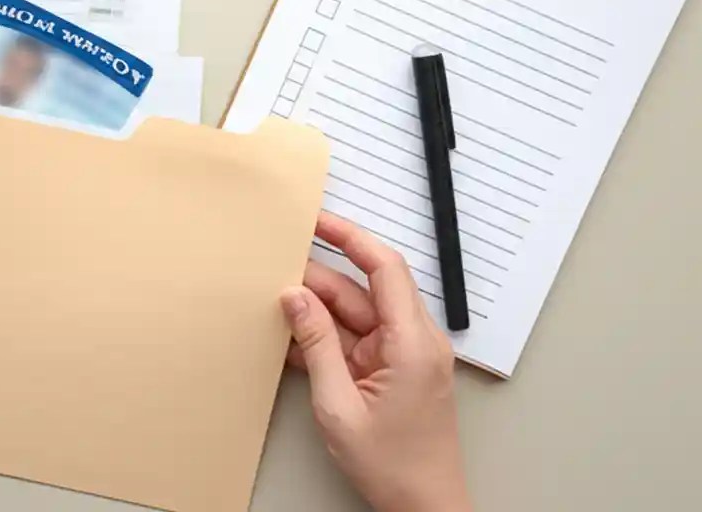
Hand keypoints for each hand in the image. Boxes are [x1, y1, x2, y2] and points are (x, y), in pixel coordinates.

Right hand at [281, 212, 469, 511]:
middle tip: (275, 269)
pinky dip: (326, 338)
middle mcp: (415, 341)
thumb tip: (295, 298)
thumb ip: (316, 345)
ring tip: (276, 306)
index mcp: (413, 343)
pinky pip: (357, 339)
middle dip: (318, 278)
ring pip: (356, 314)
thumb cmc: (396, 467)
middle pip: (363, 290)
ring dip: (318, 311)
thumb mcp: (339, 405)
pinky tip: (295, 340)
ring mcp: (405, 355)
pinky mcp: (394, 370)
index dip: (350, 236)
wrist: (426, 507)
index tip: (318, 220)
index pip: (384, 267)